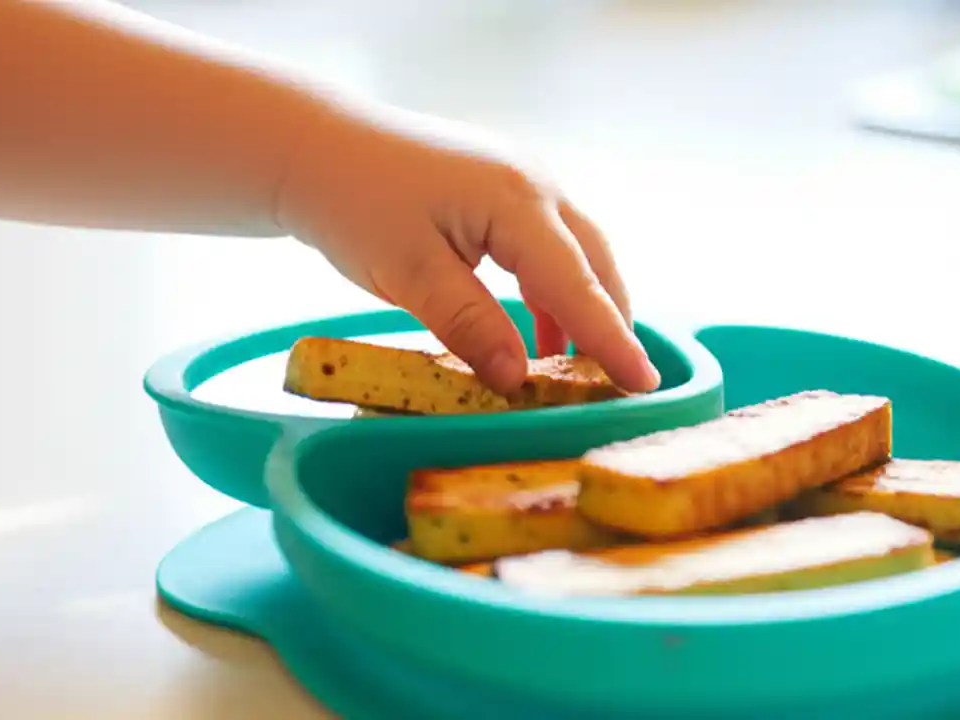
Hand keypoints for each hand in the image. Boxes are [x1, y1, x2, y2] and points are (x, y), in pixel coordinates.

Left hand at [275, 105, 659, 394]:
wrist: (313, 146)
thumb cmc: (353, 202)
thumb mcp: (409, 274)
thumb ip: (469, 325)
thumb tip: (517, 379)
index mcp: (517, 201)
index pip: (578, 284)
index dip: (612, 340)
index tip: (646, 385)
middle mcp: (533, 184)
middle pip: (594, 264)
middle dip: (610, 323)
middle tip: (619, 386)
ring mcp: (518, 182)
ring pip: (574, 255)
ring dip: (581, 309)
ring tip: (578, 370)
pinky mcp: (498, 191)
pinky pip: (545, 247)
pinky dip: (550, 293)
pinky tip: (536, 336)